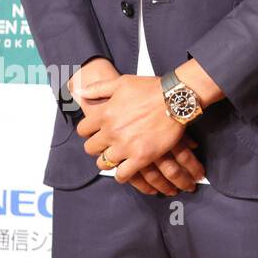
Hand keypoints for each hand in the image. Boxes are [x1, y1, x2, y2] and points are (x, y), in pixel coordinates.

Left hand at [68, 61, 202, 194]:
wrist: (177, 98)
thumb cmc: (152, 89)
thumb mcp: (122, 82)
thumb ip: (98, 88)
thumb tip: (81, 92)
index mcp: (104, 114)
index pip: (82, 130)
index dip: (89, 131)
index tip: (98, 131)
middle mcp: (111, 132)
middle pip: (91, 148)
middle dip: (98, 146)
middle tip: (109, 143)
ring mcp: (125, 146)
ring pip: (104, 163)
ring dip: (109, 160)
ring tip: (119, 156)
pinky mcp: (141, 157)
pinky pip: (122, 175)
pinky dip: (122, 174)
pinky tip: (128, 168)